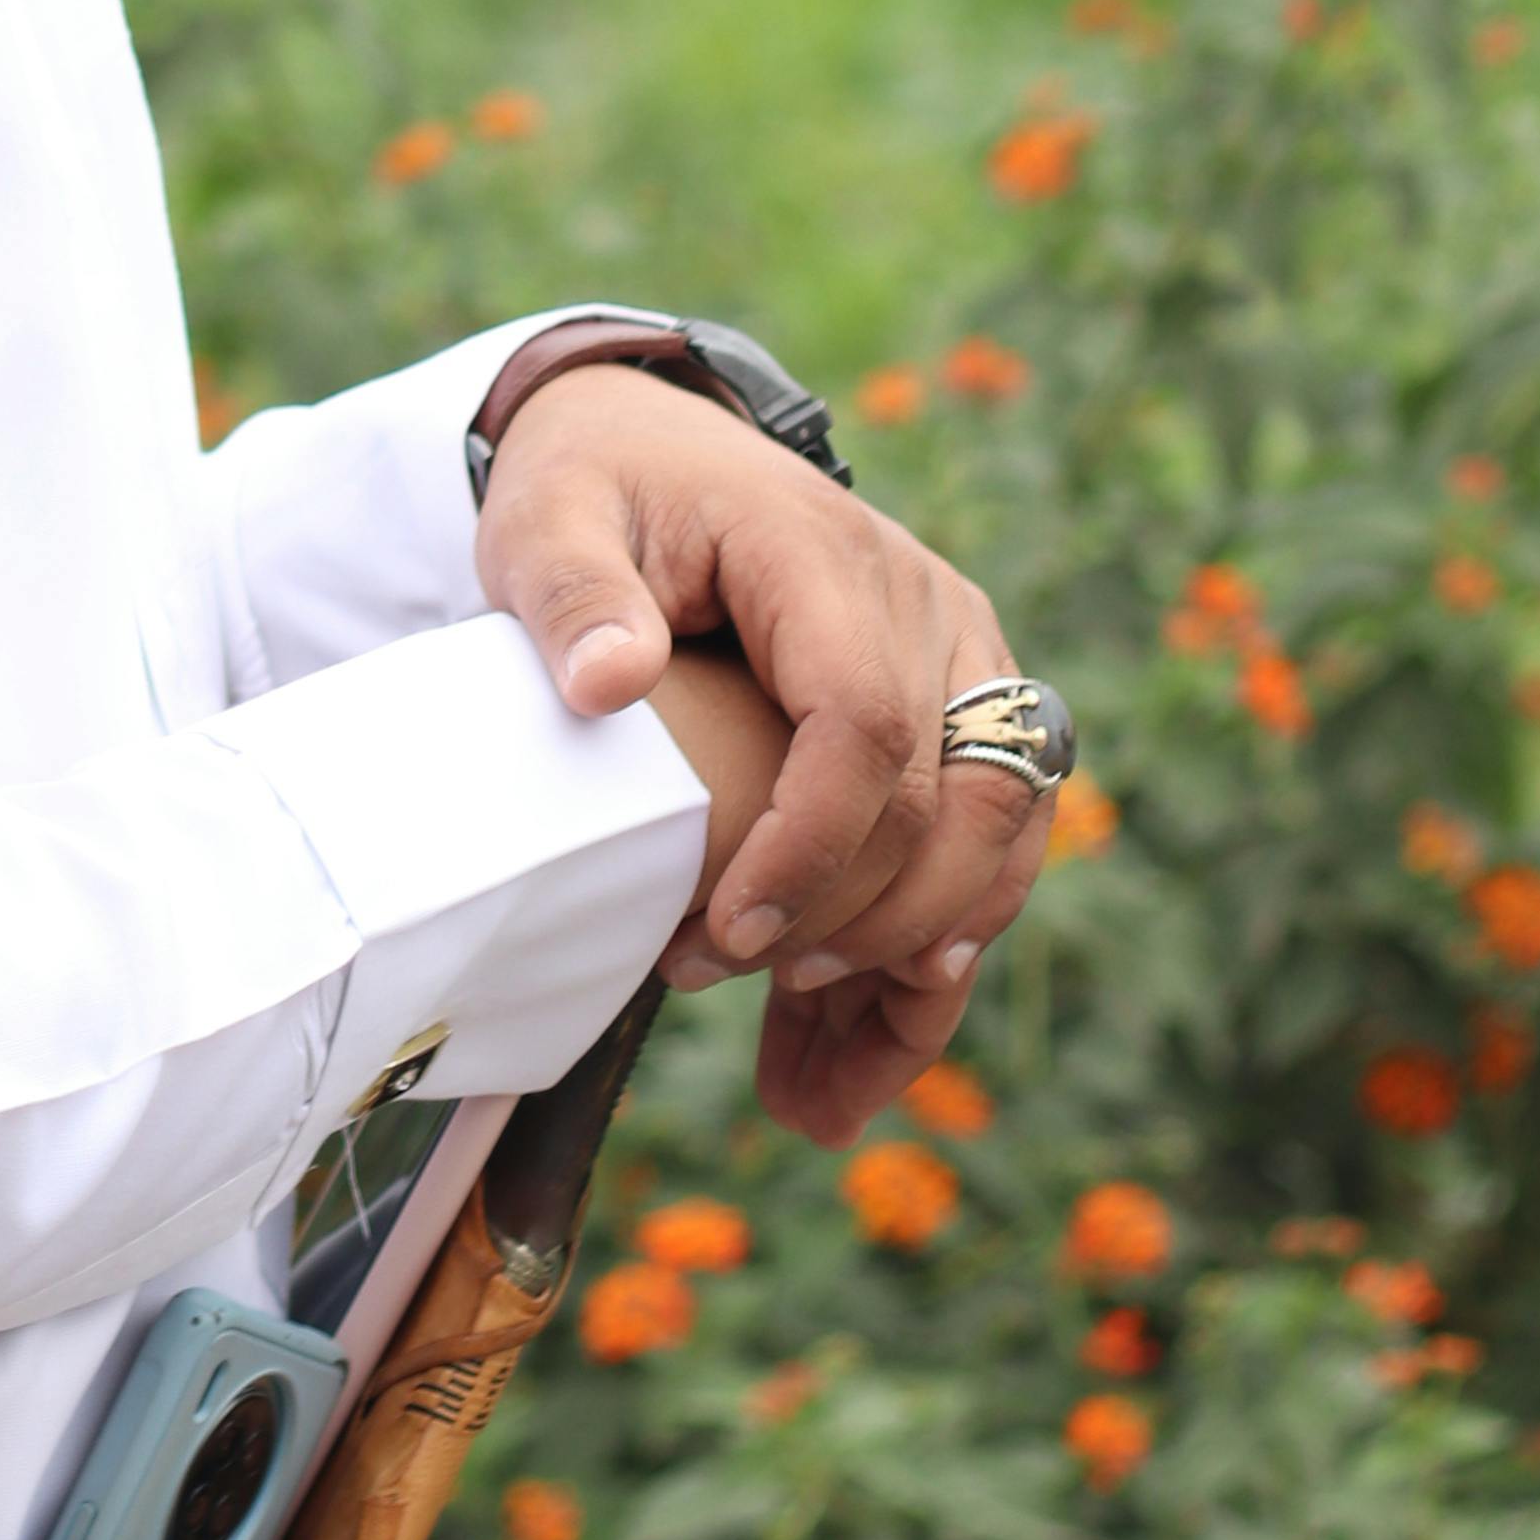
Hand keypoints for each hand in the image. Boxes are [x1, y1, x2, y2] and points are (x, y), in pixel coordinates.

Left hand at [478, 369, 1049, 1144]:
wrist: (654, 447)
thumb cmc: (595, 489)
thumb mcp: (547, 519)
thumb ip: (570, 592)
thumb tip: (607, 682)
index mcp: (818, 549)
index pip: (862, 720)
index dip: (811, 849)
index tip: (720, 936)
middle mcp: (921, 600)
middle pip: (945, 798)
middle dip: (848, 929)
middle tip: (712, 983)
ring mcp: (959, 654)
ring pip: (993, 840)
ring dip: (911, 978)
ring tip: (802, 1091)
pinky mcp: (960, 708)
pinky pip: (987, 849)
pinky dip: (929, 960)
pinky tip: (852, 1055)